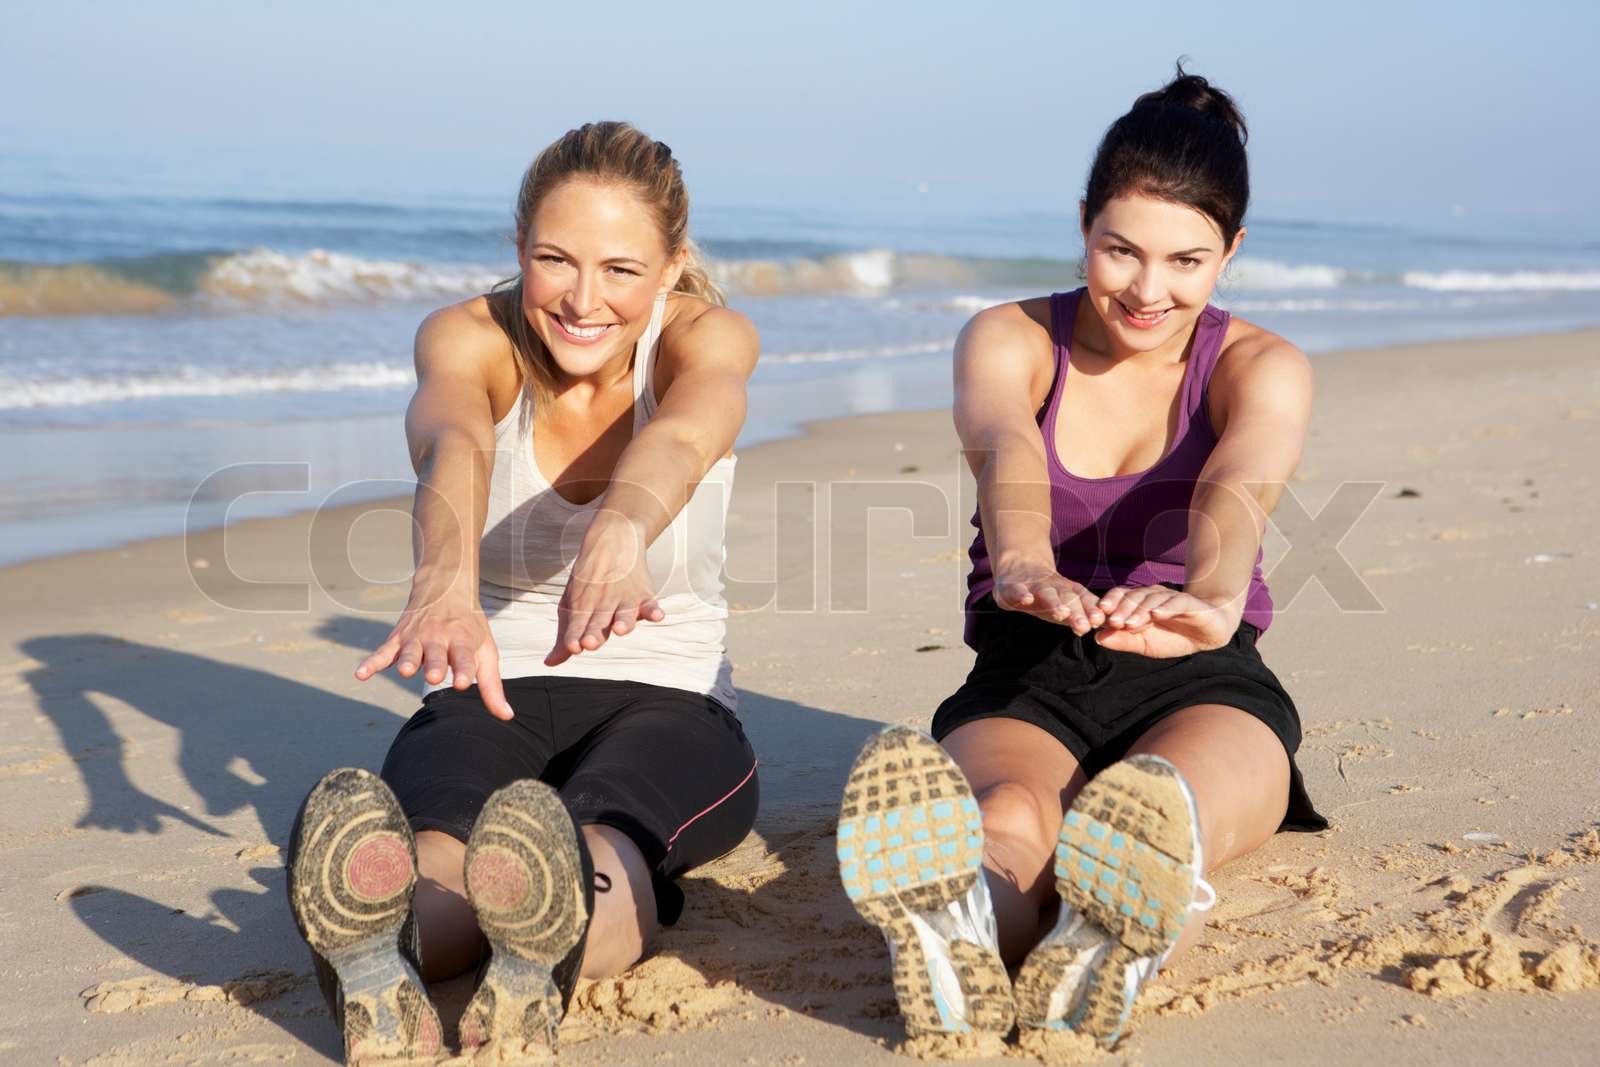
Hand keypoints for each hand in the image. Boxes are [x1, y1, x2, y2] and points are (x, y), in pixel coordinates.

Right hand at [356, 587, 513, 719]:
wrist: (446, 589)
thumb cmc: (469, 628)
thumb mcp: (486, 652)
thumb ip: (492, 686)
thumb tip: (507, 717)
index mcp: (464, 642)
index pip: (465, 658)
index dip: (465, 670)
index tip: (464, 683)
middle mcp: (440, 638)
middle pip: (437, 655)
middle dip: (435, 665)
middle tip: (434, 675)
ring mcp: (417, 637)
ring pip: (410, 651)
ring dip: (407, 660)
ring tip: (404, 671)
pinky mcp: (398, 639)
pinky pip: (383, 652)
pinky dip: (371, 662)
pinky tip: (360, 674)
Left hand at [545, 511, 662, 666]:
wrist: (612, 539)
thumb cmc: (589, 580)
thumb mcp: (571, 603)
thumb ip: (566, 635)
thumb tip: (549, 663)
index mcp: (583, 607)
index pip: (577, 625)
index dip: (574, 637)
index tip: (573, 647)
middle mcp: (603, 604)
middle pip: (599, 623)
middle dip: (594, 634)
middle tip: (589, 642)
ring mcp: (624, 599)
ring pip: (624, 614)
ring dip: (623, 622)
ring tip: (621, 630)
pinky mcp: (644, 595)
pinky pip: (650, 603)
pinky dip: (654, 609)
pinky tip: (657, 616)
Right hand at [992, 557, 1104, 635]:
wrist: (1020, 568)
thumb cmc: (1049, 595)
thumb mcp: (1067, 604)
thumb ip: (1086, 616)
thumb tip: (1112, 628)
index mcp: (1071, 593)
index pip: (1084, 602)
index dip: (1092, 610)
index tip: (1100, 621)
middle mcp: (1056, 588)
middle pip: (1068, 599)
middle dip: (1077, 612)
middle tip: (1084, 626)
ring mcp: (1035, 586)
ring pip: (1047, 593)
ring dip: (1054, 603)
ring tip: (1061, 613)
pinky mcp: (1014, 587)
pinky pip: (1018, 590)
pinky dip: (1022, 594)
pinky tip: (1026, 600)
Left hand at [1092, 586, 1241, 657]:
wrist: (1207, 633)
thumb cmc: (1173, 638)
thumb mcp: (1145, 644)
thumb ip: (1123, 640)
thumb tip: (1097, 638)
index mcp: (1138, 604)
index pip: (1119, 598)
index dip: (1108, 605)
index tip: (1096, 618)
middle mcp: (1151, 597)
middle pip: (1133, 597)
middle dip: (1121, 609)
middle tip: (1112, 622)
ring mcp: (1169, 597)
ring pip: (1151, 599)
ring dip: (1139, 610)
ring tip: (1131, 623)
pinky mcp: (1188, 602)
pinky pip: (1175, 601)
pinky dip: (1165, 606)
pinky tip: (1157, 614)